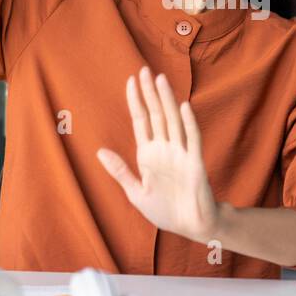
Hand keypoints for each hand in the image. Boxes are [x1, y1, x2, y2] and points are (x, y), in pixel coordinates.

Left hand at [96, 67, 220, 243]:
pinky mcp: (195, 162)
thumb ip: (120, 171)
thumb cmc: (165, 210)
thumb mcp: (135, 192)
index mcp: (149, 154)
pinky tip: (182, 106)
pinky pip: (192, 139)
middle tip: (145, 70)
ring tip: (160, 80)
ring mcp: (181, 153)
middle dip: (150, 93)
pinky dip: (188, 123)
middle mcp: (165, 149)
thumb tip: (99, 150)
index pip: (141, 121)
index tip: (131, 81)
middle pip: (156, 115)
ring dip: (167, 100)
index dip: (136, 101)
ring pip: (173, 121)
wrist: (191, 226)